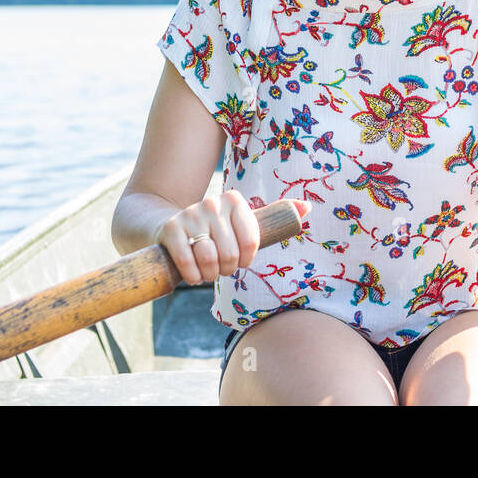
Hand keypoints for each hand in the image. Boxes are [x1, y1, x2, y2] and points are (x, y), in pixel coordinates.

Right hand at [155, 191, 312, 284]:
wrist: (170, 224)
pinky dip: (192, 276)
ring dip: (209, 275)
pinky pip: (187, 262)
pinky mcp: (170, 229)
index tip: (241, 260)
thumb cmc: (217, 229)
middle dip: (227, 269)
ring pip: (209, 259)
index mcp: (235, 200)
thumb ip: (275, 213)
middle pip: (230, 254)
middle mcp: (212, 203)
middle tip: (221, 267)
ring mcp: (189, 214)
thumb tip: (308, 207)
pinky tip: (193, 275)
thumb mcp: (244, 220)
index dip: (247, 259)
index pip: (251, 242)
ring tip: (208, 271)